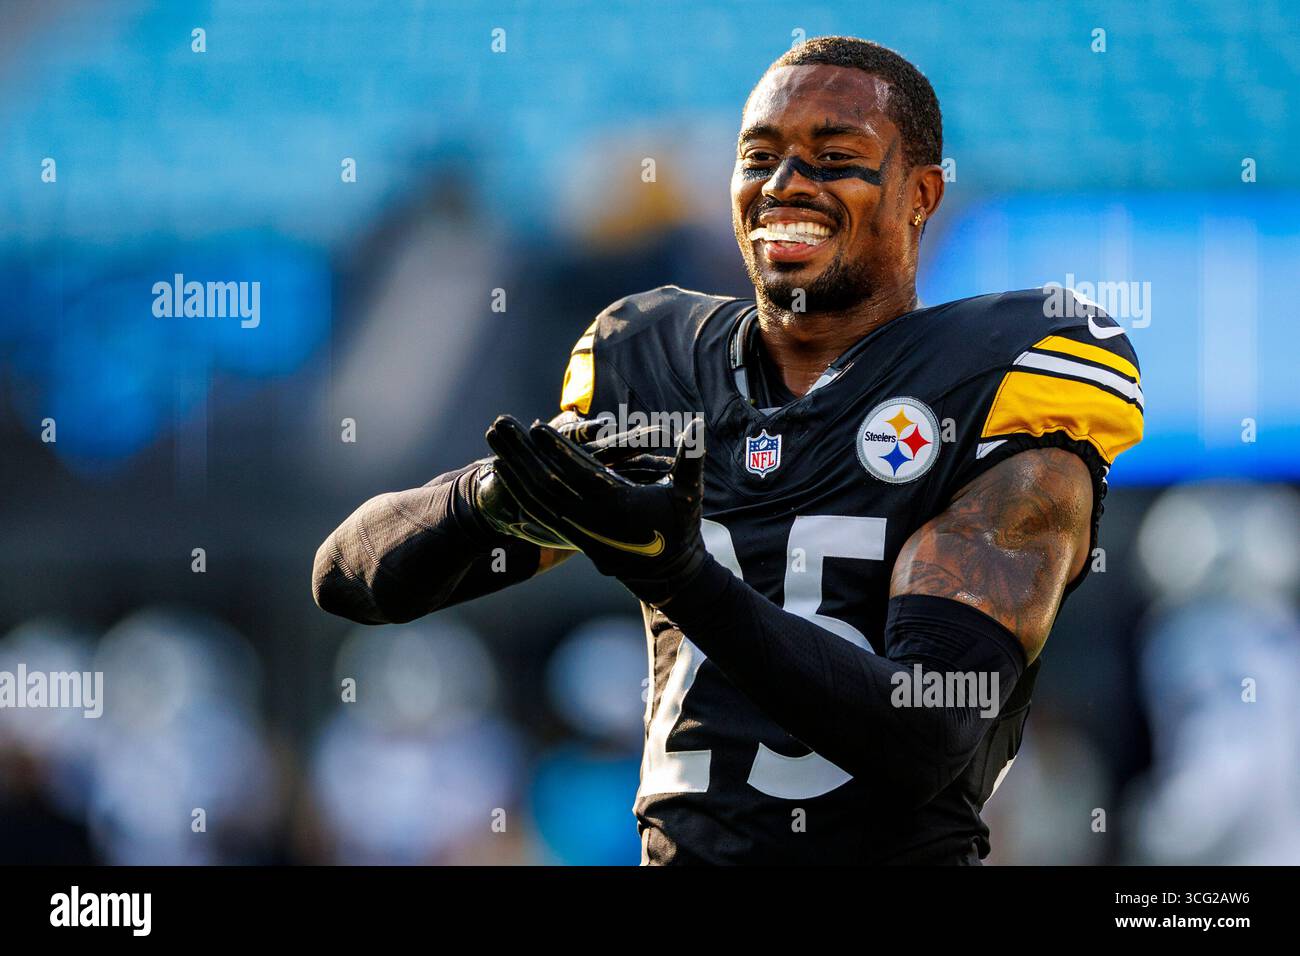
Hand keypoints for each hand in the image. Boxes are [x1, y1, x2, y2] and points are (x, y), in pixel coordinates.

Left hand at [485, 414, 706, 604]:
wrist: (667, 573)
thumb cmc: (680, 528)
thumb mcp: (689, 495)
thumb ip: (690, 461)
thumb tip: (697, 426)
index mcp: (616, 506)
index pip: (580, 474)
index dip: (556, 451)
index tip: (536, 426)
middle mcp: (590, 518)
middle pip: (546, 482)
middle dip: (521, 452)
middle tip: (499, 424)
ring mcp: (576, 528)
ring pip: (536, 496)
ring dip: (513, 468)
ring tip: (492, 442)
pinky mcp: (569, 534)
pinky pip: (537, 512)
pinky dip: (518, 490)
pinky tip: (502, 472)